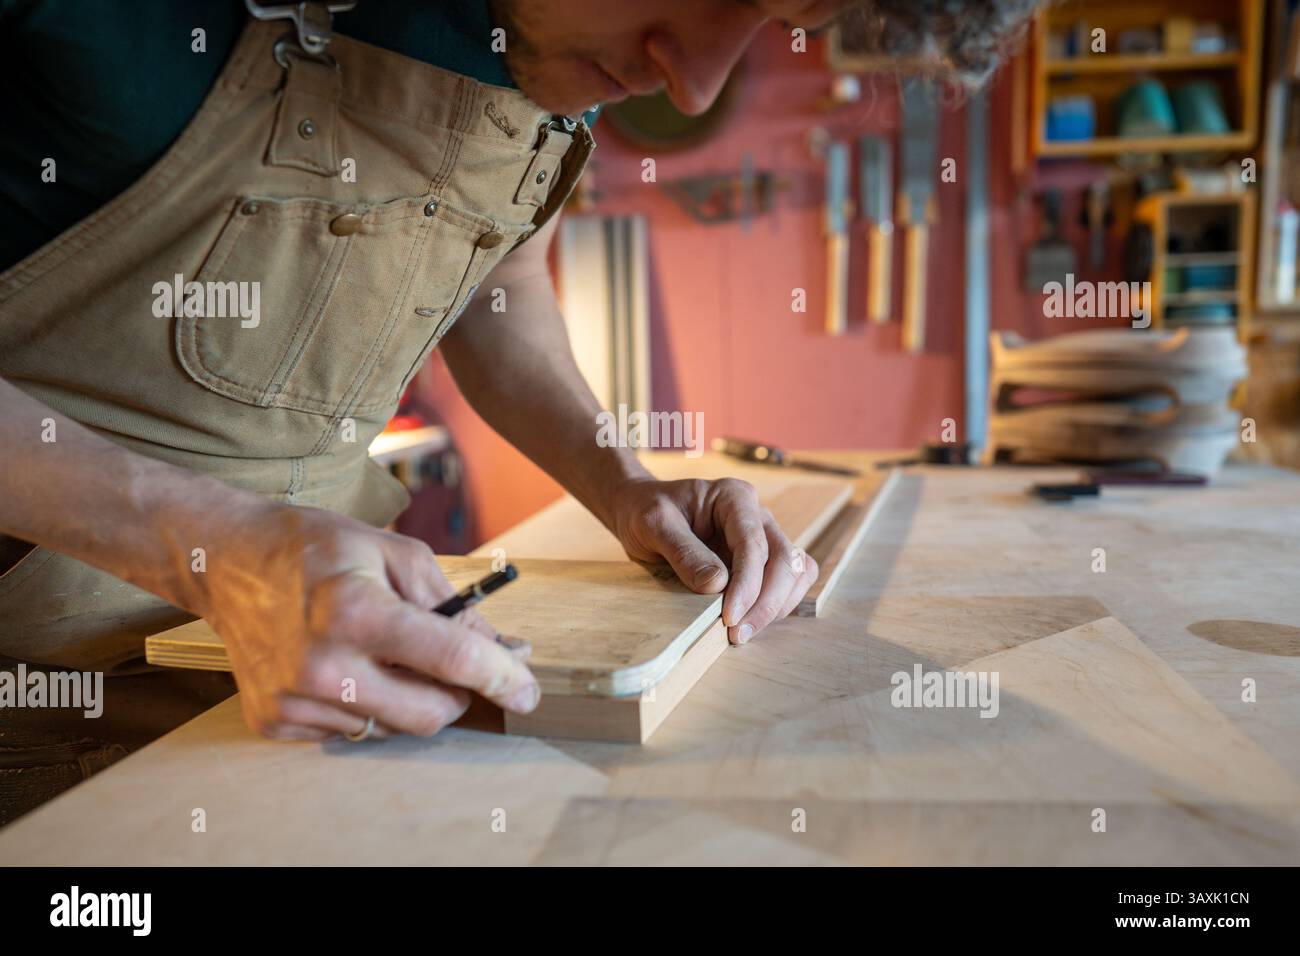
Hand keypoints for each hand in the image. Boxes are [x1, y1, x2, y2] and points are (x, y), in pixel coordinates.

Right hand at [198, 504, 539, 741]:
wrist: (229, 562)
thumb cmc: (318, 548)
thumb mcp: (396, 553)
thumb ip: (454, 607)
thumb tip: (506, 651)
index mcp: (357, 611)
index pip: (450, 659)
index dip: (501, 677)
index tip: (529, 692)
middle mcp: (322, 664)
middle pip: (429, 714)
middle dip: (457, 694)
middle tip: (456, 666)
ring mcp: (294, 699)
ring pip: (393, 728)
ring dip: (408, 698)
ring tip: (384, 651)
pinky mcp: (275, 720)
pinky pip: (352, 732)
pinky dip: (367, 706)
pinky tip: (345, 666)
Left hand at [609, 478, 817, 643]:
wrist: (639, 512)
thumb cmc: (645, 512)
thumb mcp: (653, 525)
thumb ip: (684, 551)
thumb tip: (717, 585)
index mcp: (734, 497)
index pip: (754, 544)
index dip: (747, 584)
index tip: (730, 617)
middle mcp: (757, 516)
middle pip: (785, 560)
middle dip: (767, 601)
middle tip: (738, 633)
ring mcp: (764, 538)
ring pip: (795, 574)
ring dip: (776, 606)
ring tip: (742, 632)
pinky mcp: (762, 561)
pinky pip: (788, 584)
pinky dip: (777, 606)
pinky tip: (750, 621)